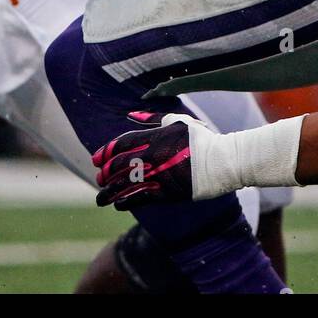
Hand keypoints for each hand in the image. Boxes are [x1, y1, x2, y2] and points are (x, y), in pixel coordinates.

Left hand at [93, 111, 213, 208]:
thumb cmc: (200, 139)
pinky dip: (125, 201)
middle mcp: (154, 156)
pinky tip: (118, 204)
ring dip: (109, 192)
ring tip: (100, 198)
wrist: (221, 161)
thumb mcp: (177, 121)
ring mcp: (159, 175)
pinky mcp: (167, 193)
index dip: (105, 152)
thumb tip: (131, 114)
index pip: (121, 144)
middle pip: (119, 165)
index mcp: (155, 137)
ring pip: (125, 185)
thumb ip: (153, 119)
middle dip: (105, 173)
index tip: (96, 159)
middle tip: (99, 178)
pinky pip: (139, 198)